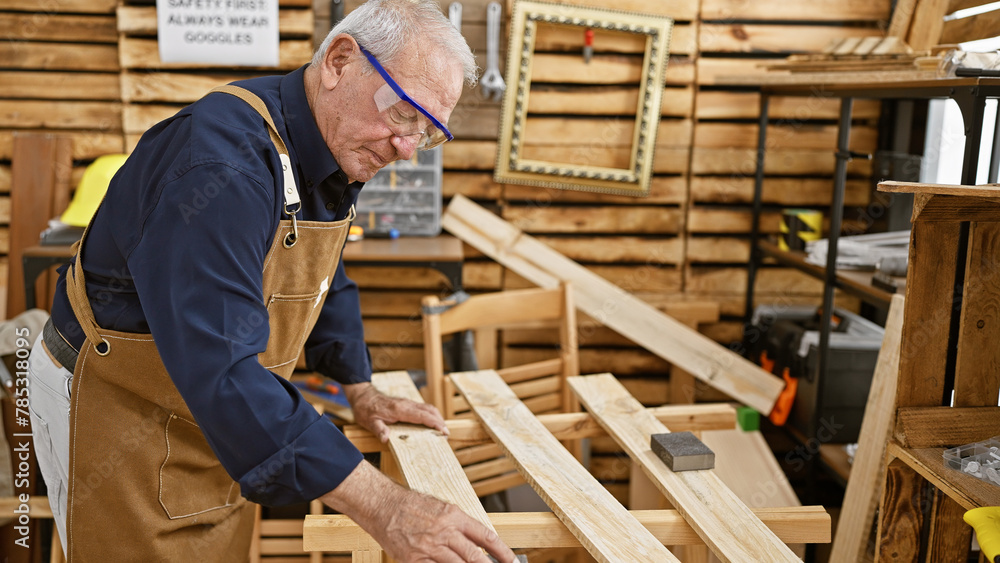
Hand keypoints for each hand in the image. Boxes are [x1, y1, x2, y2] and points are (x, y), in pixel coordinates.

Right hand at [322, 461, 516, 562]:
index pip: (485, 536)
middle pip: (475, 557)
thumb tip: (477, 542)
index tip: (512, 561)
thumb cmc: (410, 505)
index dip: (502, 551)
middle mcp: (445, 531)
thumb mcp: (440, 508)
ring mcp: (430, 547)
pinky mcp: (415, 559)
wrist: (382, 504)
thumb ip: (458, 525)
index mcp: (454, 516)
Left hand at [343, 382, 448, 441]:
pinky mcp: (407, 404)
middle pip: (429, 410)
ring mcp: (408, 403)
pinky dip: (432, 415)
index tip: (443, 431)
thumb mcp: (369, 422)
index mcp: (399, 409)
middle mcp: (406, 404)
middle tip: (446, 434)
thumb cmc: (366, 410)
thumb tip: (385, 439)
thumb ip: (378, 430)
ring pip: (428, 408)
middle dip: (440, 421)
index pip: (421, 416)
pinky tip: (433, 423)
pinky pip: (423, 408)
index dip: (434, 423)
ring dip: (437, 417)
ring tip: (442, 430)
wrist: (363, 396)